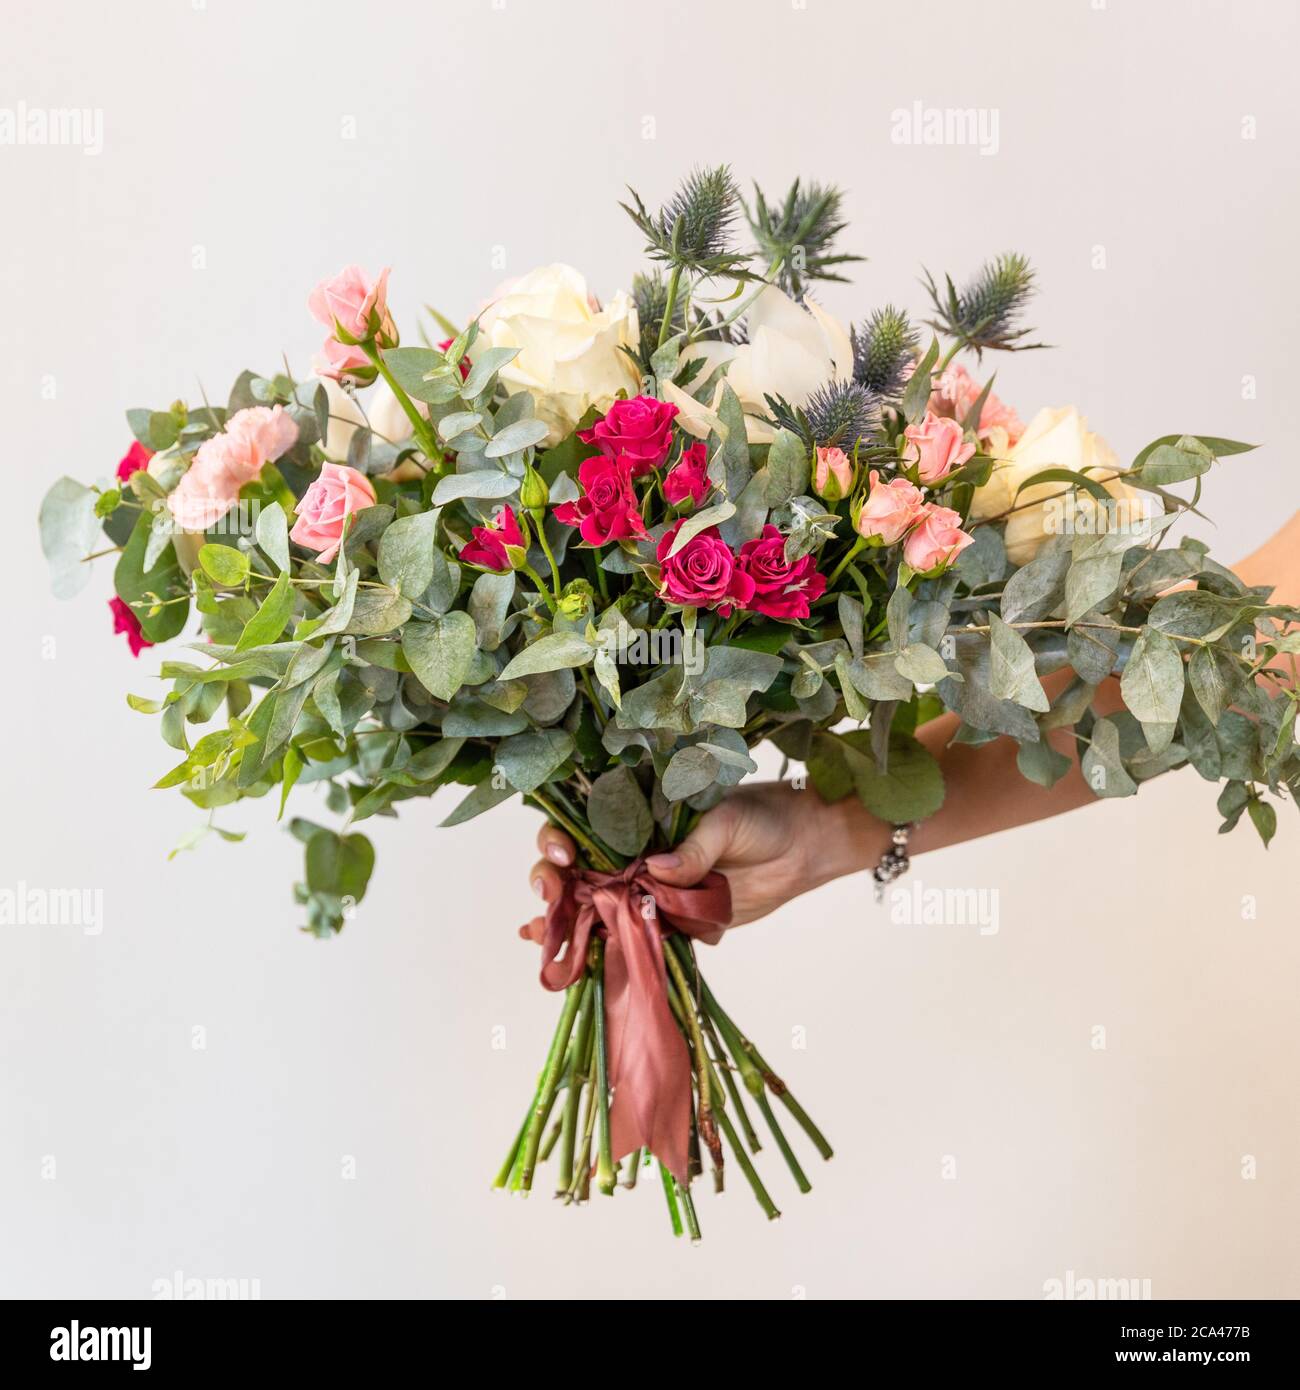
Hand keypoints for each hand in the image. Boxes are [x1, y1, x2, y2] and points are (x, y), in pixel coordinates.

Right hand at [523, 781, 864, 935]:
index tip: (566, 855)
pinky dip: (598, 948)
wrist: (801, 848)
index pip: (583, 823)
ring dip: (562, 920)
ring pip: (593, 905)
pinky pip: (629, 935)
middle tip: (549, 893)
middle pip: (575, 867)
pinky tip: (567, 963)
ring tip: (538, 935)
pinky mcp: (668, 921)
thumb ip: (694, 847)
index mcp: (638, 814)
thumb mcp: (727, 821)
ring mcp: (647, 888)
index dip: (561, 837)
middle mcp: (633, 851)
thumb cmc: (761, 818)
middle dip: (551, 880)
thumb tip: (658, 871)